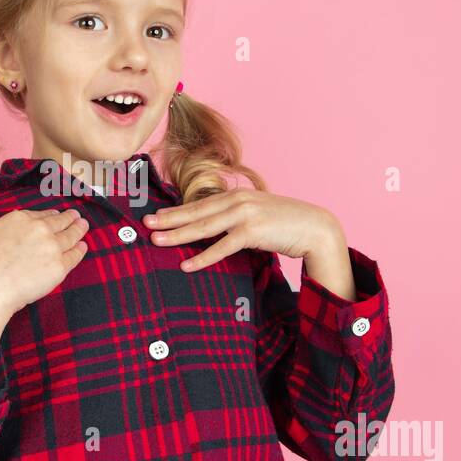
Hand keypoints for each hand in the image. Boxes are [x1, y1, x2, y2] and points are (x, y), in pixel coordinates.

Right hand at [0, 208, 89, 318]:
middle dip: (69, 218)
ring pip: (70, 236)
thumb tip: (13, 232)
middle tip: (77, 216)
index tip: (56, 214)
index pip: (40, 215)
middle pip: (59, 222)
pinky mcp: (59, 267)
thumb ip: (5, 229)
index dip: (50, 215)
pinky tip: (83, 247)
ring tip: (84, 226)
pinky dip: (80, 250)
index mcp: (19, 218)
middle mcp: (39, 229)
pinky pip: (74, 256)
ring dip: (79, 229)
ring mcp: (51, 247)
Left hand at [142, 189, 342, 272]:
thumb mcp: (257, 214)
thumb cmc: (286, 224)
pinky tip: (187, 265)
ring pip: (203, 227)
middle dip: (168, 219)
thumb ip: (236, 218)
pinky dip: (203, 257)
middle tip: (145, 224)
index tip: (155, 215)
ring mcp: (244, 214)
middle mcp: (237, 200)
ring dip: (178, 235)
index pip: (200, 204)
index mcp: (236, 195)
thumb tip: (217, 230)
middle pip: (195, 212)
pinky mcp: (252, 232)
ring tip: (156, 240)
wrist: (316, 227)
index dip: (176, 210)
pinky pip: (222, 247)